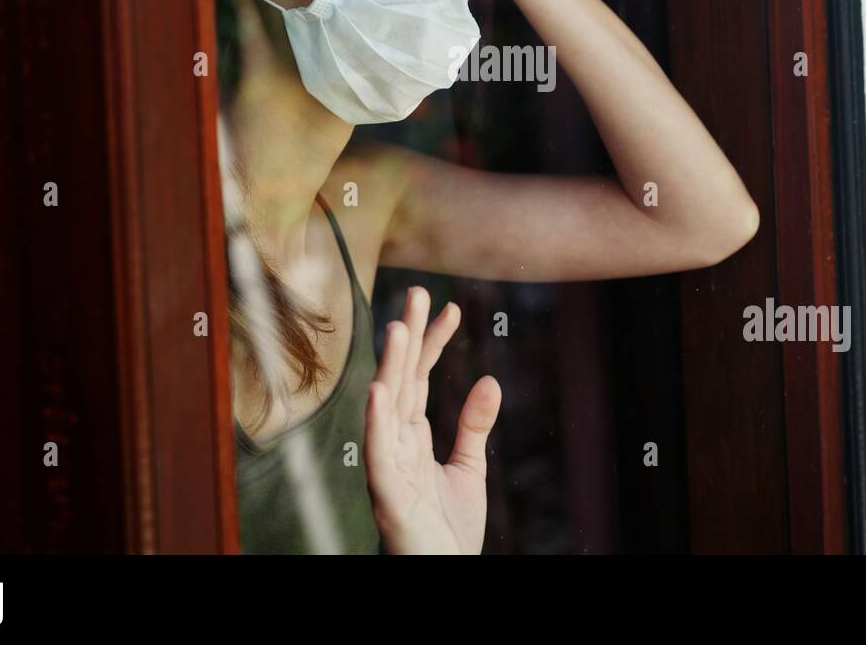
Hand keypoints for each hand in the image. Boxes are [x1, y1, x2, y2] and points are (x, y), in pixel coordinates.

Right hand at [364, 286, 501, 554]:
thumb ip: (473, 426)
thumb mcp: (470, 469)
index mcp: (412, 436)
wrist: (440, 573)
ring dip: (390, 367)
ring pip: (386, 407)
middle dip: (409, 337)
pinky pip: (377, 453)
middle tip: (417, 293)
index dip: (433, 342)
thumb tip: (489, 381)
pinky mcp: (387, 493)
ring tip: (398, 329)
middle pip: (401, 379)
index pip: (420, 377)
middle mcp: (394, 443)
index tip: (451, 308)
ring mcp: (388, 465)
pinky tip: (379, 391)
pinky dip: (376, 422)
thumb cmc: (448, 530)